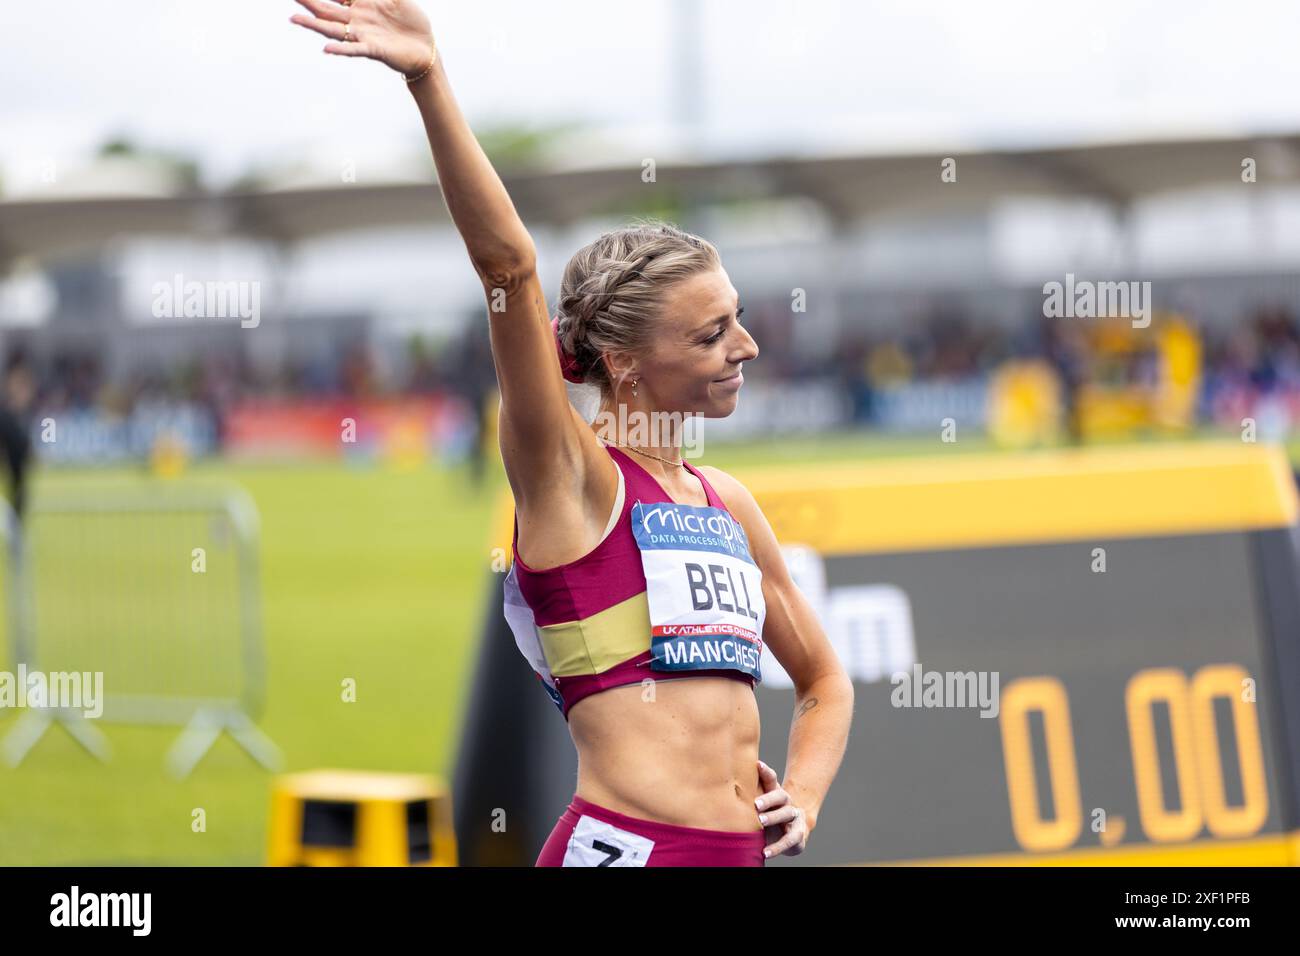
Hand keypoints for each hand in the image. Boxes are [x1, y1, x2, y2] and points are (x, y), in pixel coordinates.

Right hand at [290, 0, 434, 77]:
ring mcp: (363, 35)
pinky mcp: (374, 50)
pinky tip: (326, 49)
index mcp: (362, 3)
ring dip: (313, 24)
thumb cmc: (413, 21)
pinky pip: (355, 50)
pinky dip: (340, 50)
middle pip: (327, 9)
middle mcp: (357, 19)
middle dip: (309, 1)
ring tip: (294, 18)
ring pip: (333, 29)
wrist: (426, 48)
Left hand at [755, 759, 809, 858]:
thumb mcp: (761, 806)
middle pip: (780, 795)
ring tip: (760, 822)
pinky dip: (777, 847)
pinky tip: (765, 853)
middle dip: (768, 799)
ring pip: (787, 814)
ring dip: (774, 817)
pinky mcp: (798, 835)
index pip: (772, 779)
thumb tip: (726, 786)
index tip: (757, 764)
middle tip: (756, 804)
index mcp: (776, 793)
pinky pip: (789, 840)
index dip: (766, 772)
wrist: (794, 833)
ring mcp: (795, 817)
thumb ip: (748, 796)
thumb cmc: (770, 816)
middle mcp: (786, 802)